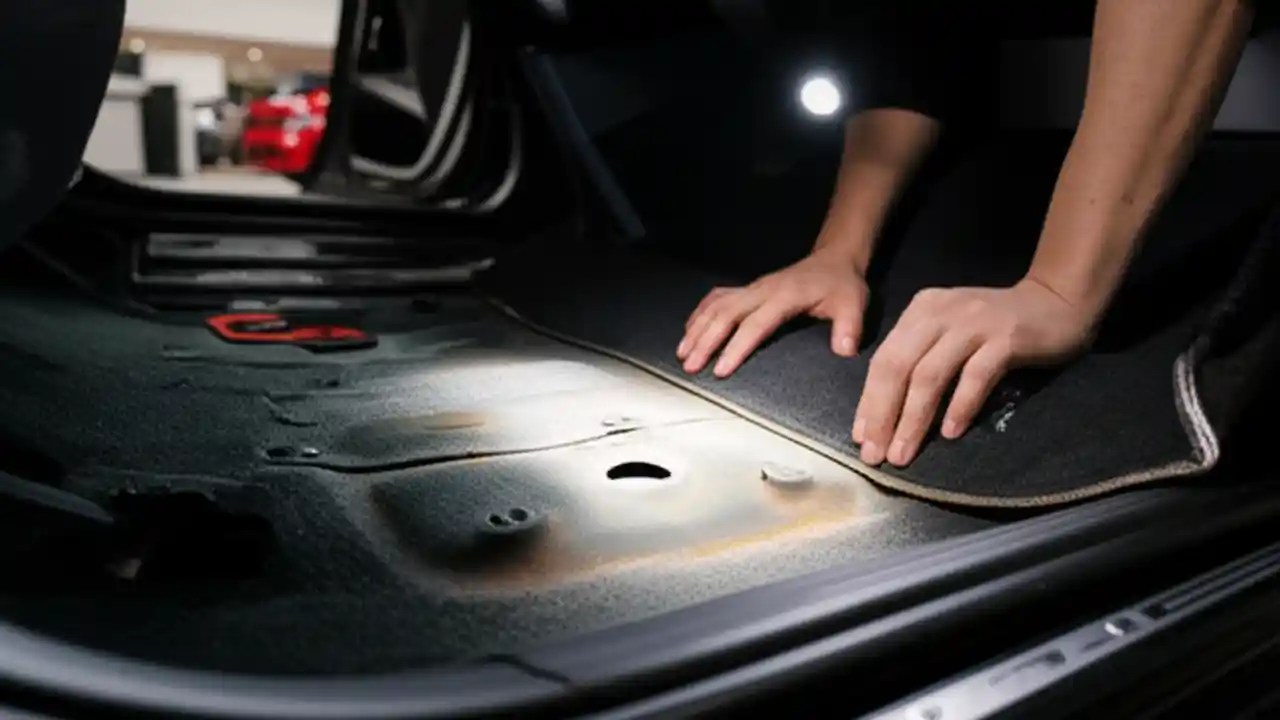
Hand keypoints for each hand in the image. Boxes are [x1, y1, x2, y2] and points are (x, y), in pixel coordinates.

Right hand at [677, 251, 869, 377]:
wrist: (833, 260)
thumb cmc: (841, 286)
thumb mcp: (854, 304)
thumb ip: (849, 328)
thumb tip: (844, 350)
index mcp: (784, 296)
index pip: (755, 324)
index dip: (736, 347)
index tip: (720, 370)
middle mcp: (762, 290)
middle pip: (725, 314)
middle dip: (705, 341)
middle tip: (690, 366)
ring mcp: (751, 287)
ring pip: (715, 305)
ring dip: (697, 328)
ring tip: (682, 353)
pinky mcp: (747, 288)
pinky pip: (716, 298)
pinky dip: (699, 314)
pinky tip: (689, 331)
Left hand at [852, 278, 1095, 466]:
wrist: (1056, 301)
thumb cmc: (995, 327)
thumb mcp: (948, 333)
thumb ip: (920, 360)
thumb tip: (886, 413)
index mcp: (920, 312)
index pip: (884, 359)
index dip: (869, 401)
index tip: (861, 438)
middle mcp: (940, 313)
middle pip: (898, 367)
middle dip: (883, 414)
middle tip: (877, 454)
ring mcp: (973, 323)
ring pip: (931, 374)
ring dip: (914, 418)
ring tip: (904, 452)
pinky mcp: (1007, 338)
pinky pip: (976, 375)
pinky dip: (960, 405)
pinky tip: (950, 432)